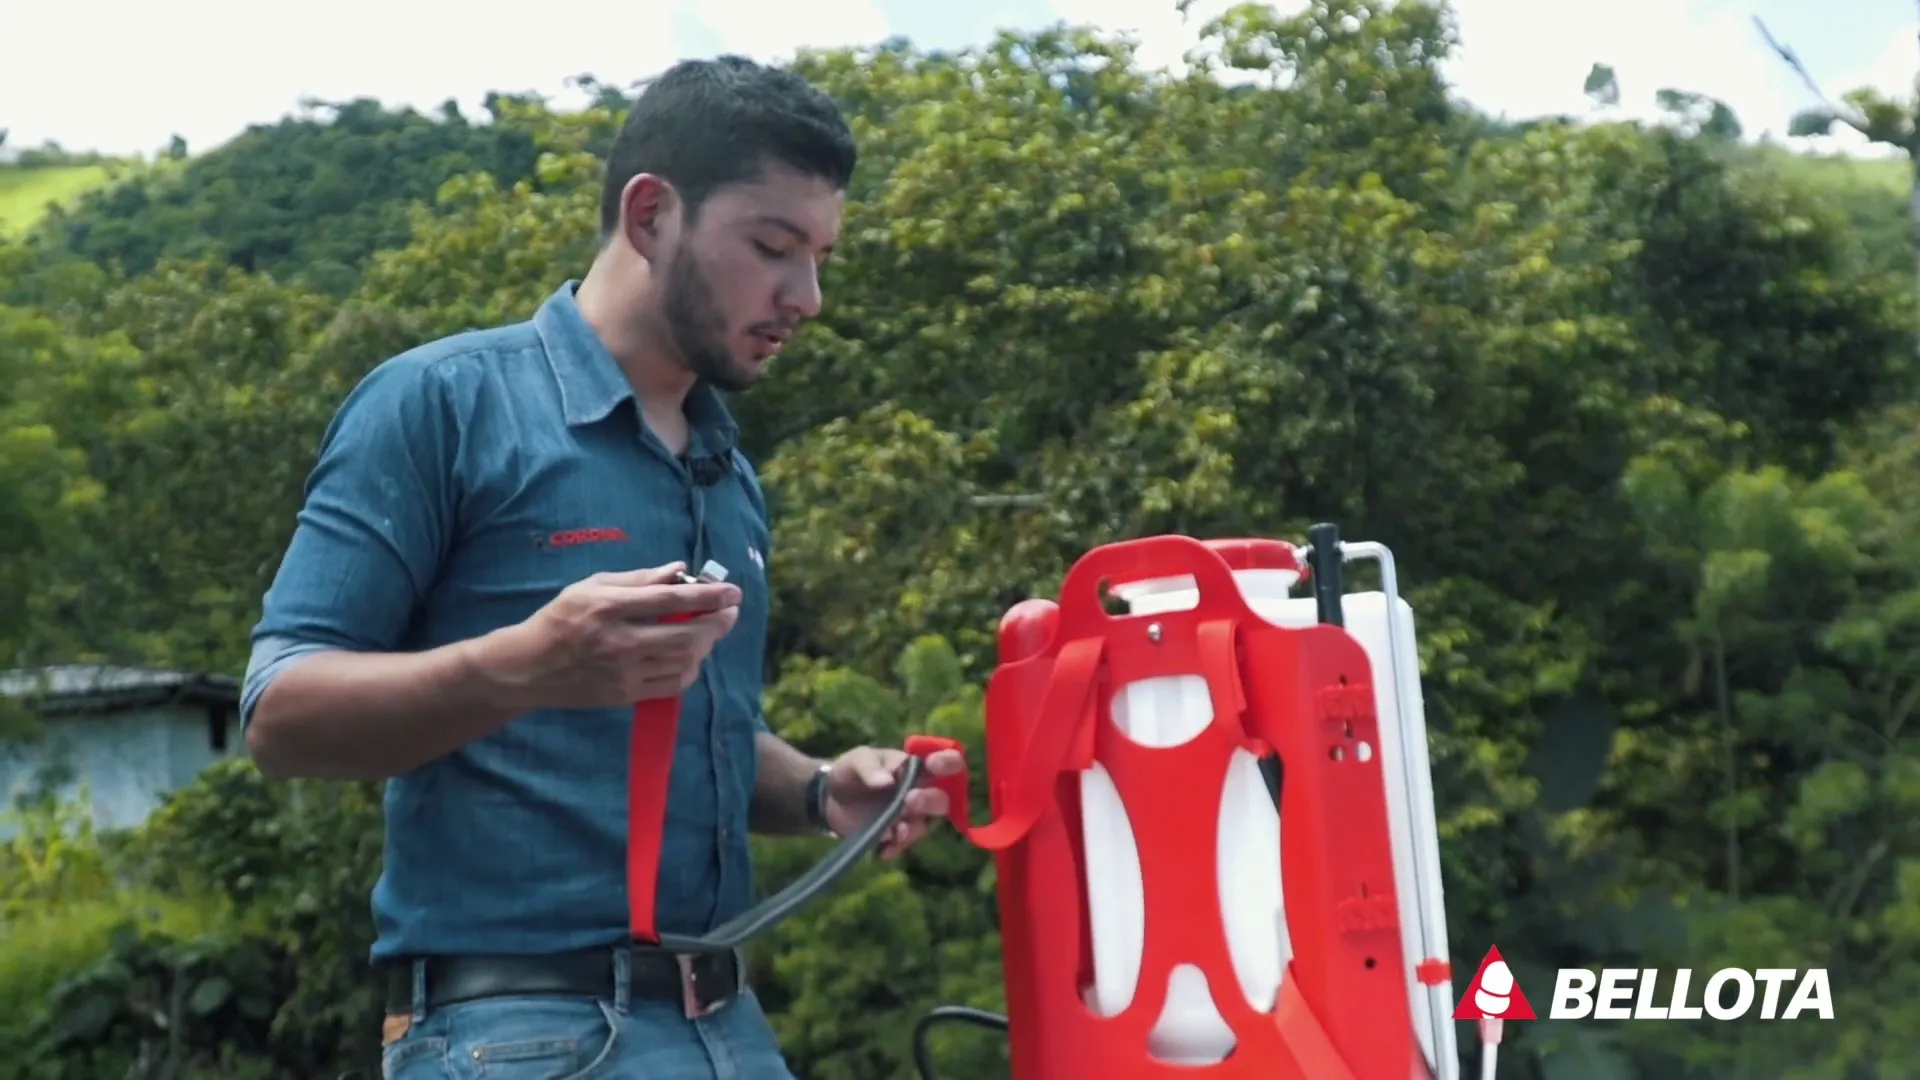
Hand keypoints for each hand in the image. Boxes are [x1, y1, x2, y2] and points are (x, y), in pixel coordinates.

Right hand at [478, 562, 740, 709]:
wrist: (529, 668)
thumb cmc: (561, 619)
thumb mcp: (592, 586)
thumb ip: (639, 578)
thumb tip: (679, 570)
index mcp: (609, 607)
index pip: (671, 601)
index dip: (709, 596)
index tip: (733, 591)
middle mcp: (618, 642)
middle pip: (687, 636)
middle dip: (718, 623)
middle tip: (731, 612)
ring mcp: (623, 673)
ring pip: (684, 662)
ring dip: (706, 645)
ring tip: (708, 630)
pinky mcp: (625, 695)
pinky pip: (672, 685)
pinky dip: (689, 668)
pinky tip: (689, 655)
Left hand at [823, 745, 966, 858]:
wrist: (828, 798)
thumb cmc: (851, 771)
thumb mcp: (857, 760)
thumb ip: (870, 767)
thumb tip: (887, 782)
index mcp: (915, 768)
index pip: (945, 763)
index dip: (949, 764)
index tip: (935, 766)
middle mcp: (919, 792)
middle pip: (941, 800)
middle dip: (930, 801)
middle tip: (910, 801)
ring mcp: (908, 816)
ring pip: (924, 826)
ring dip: (913, 829)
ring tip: (895, 831)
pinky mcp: (895, 835)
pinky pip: (904, 844)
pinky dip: (896, 847)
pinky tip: (883, 849)